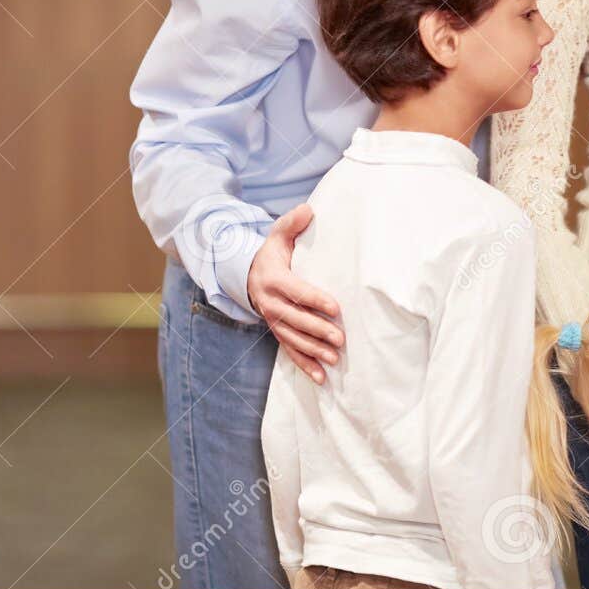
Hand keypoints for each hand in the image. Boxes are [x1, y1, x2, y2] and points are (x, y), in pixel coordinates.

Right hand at [247, 204, 342, 384]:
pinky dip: (304, 365)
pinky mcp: (276, 331)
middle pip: (295, 318)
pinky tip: (321, 378)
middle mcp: (270, 301)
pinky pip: (289, 351)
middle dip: (317, 330)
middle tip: (340, 338)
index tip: (335, 307)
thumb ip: (292, 223)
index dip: (314, 299)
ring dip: (312, 351)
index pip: (295, 290)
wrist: (248, 274)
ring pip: (292, 338)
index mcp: (273, 278)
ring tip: (334, 359)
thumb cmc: (273, 253)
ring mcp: (272, 319)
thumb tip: (308, 210)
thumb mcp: (278, 235)